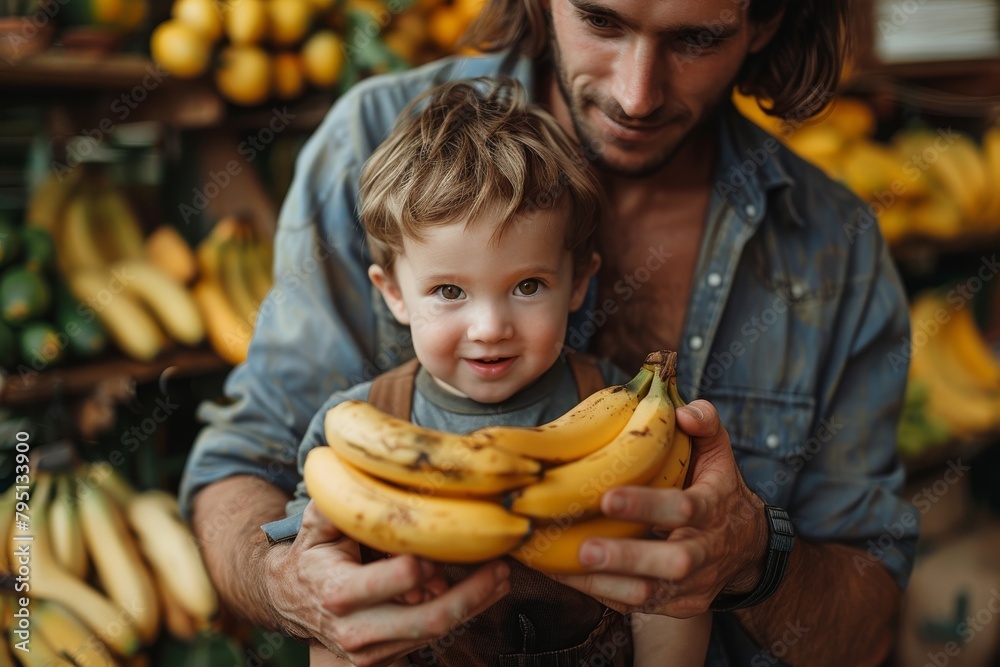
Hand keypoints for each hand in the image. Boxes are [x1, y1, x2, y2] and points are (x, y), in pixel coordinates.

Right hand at [265, 500, 511, 666]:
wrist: (290, 601)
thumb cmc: (312, 554)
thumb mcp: (316, 524)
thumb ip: (339, 502)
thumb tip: (363, 467)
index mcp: (337, 591)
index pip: (390, 582)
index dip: (421, 565)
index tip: (442, 546)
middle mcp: (354, 629)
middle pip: (427, 620)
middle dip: (470, 595)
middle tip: (500, 568)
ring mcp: (372, 650)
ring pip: (435, 632)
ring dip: (475, 605)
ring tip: (501, 576)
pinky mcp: (386, 658)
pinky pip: (431, 639)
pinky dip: (460, 614)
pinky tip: (484, 592)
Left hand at [550, 400, 768, 617]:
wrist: (746, 547)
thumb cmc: (717, 489)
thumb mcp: (719, 452)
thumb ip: (705, 423)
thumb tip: (681, 411)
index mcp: (714, 508)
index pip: (683, 509)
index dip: (647, 505)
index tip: (607, 497)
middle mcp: (705, 552)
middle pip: (672, 563)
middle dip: (627, 557)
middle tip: (583, 548)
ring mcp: (692, 586)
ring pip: (649, 595)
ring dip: (603, 582)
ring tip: (560, 565)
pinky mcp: (675, 607)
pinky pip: (633, 607)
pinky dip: (598, 592)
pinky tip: (563, 574)